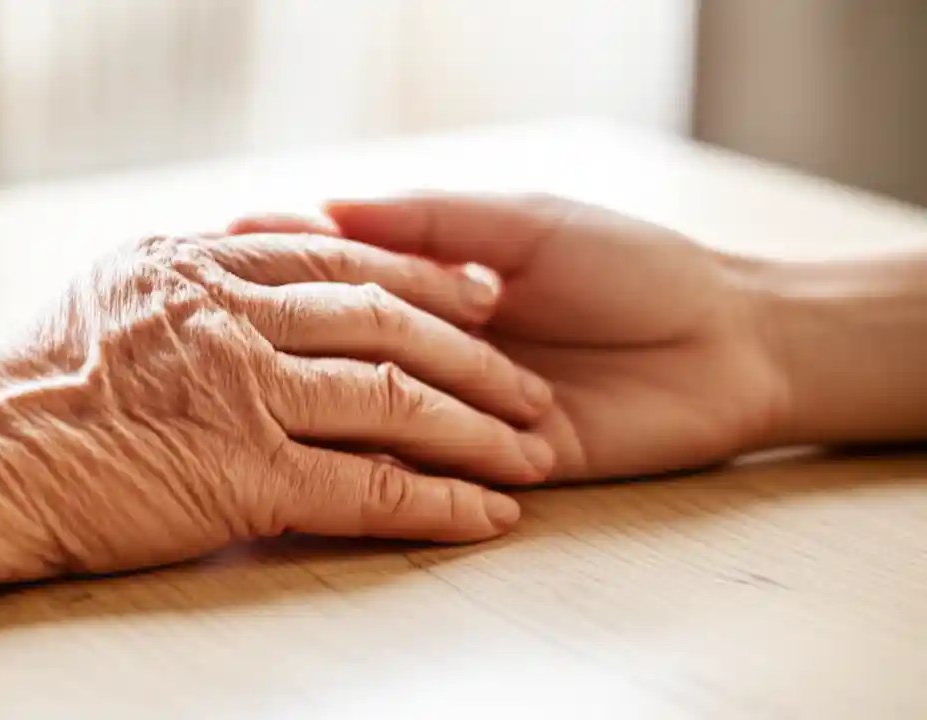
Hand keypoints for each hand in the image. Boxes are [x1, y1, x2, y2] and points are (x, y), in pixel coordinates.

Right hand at [0, 230, 556, 689]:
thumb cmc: (33, 378)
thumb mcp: (120, 283)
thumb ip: (206, 263)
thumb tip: (277, 246)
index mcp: (208, 261)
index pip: (348, 260)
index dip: (429, 276)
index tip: (486, 294)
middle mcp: (236, 315)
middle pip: (390, 322)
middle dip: (477, 354)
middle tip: (534, 380)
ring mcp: (244, 393)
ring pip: (395, 398)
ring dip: (477, 427)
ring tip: (535, 450)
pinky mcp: (244, 476)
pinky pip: (368, 486)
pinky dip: (438, 502)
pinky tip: (485, 516)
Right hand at [231, 195, 789, 480]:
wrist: (730, 346)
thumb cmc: (633, 266)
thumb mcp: (523, 226)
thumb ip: (433, 223)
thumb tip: (328, 207)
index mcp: (442, 279)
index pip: (343, 267)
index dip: (286, 256)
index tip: (227, 242)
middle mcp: (440, 348)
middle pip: (344, 344)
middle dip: (284, 332)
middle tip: (217, 325)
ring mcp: (465, 408)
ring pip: (379, 412)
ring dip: (326, 399)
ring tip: (256, 393)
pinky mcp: (498, 465)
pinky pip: (433, 469)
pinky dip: (389, 463)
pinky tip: (329, 452)